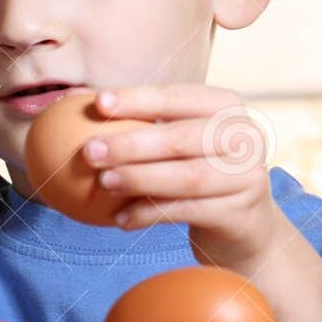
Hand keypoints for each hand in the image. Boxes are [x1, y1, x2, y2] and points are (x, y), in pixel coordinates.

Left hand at [82, 84, 282, 270]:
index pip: (178, 97)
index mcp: (227, 107)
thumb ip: (141, 122)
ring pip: (186, 178)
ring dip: (139, 180)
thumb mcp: (181, 141)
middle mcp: (245, 136)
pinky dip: (150, 214)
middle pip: (181, 139)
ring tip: (103, 183)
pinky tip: (120, 218)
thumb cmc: (199, 170)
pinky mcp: (240, 212)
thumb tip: (73, 98)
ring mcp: (248, 176)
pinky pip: (188, 212)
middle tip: (90, 151)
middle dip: (131, 144)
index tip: (98, 103)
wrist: (245, 224)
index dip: (138, 98)